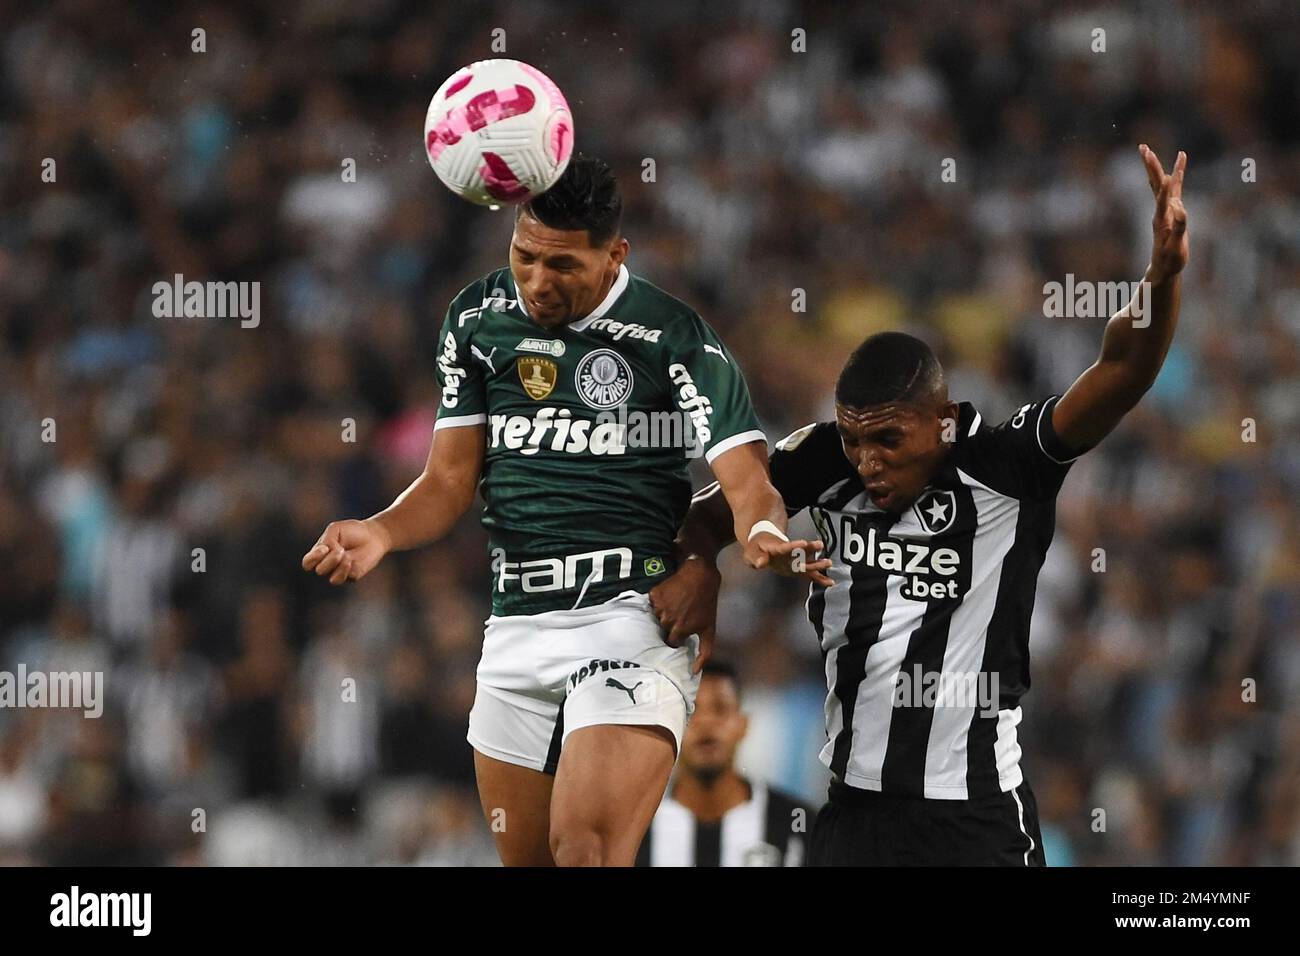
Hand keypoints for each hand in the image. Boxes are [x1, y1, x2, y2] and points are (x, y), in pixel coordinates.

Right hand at [301, 518, 391, 584]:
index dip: (313, 558)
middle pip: (319, 571)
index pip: (307, 563)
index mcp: (319, 553)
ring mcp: (339, 572)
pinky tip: (353, 561)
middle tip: (341, 550)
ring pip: (332, 580)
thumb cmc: (352, 531)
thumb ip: (327, 541)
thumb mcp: (335, 529)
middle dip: (330, 561)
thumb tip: (328, 554)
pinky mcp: (352, 576)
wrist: (373, 535)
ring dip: (339, 567)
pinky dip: (348, 570)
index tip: (325, 548)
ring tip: (348, 557)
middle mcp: (327, 565)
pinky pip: (346, 578)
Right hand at [649, 557, 719, 674]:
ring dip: (664, 613)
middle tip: (681, 614)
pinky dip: (658, 602)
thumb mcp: (710, 629)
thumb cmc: (707, 604)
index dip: (677, 636)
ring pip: (656, 617)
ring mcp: (660, 607)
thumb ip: (704, 653)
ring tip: (676, 604)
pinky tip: (670, 596)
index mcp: (680, 630)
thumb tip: (694, 672)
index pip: (671, 642)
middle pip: (663, 629)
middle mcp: (668, 620)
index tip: (682, 629)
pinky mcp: (654, 595)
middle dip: (670, 625)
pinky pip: (651, 604)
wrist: (700, 576)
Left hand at [742, 533, 833, 587]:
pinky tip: (829, 581)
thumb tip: (760, 563)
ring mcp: (795, 560)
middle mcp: (789, 553)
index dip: (794, 545)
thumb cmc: (757, 548)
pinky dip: (819, 577)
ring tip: (828, 563)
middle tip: (820, 545)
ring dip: (818, 562)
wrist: (764, 544)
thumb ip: (756, 558)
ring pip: (808, 560)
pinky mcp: (798, 568)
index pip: (786, 547)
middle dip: (811, 549)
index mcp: (778, 548)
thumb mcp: (751, 552)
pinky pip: (810, 573)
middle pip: (801, 550)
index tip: (803, 543)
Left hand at [1140, 145, 1187, 282]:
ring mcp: (1164, 209)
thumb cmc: (1170, 260)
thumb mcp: (1176, 248)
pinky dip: (1176, 174)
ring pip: (1159, 183)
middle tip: (1143, 148)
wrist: (1164, 267)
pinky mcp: (1171, 210)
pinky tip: (1179, 162)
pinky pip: (1173, 188)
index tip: (1169, 176)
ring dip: (1155, 166)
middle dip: (1150, 166)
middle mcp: (1160, 212)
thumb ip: (1179, 228)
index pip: (1162, 201)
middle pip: (1155, 184)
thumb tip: (1180, 209)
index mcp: (1161, 221)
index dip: (1166, 189)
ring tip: (1148, 149)